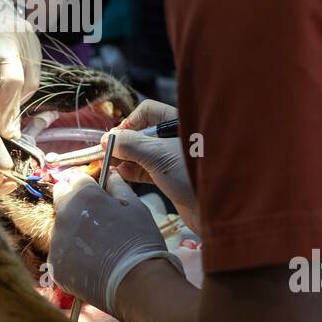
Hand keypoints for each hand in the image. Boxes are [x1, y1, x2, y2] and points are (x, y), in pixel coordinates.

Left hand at [0, 0, 41, 138]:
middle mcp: (7, 37)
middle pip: (13, 81)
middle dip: (6, 111)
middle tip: (2, 135)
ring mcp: (26, 40)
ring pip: (27, 82)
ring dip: (17, 107)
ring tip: (8, 126)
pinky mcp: (37, 45)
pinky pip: (34, 78)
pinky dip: (24, 96)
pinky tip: (13, 106)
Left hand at [50, 170, 183, 314]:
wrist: (137, 285)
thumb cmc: (140, 242)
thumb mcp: (136, 207)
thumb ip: (118, 186)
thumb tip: (111, 173)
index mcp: (83, 196)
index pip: (75, 179)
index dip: (86, 186)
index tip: (95, 196)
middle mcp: (64, 216)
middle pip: (62, 202)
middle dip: (75, 205)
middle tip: (96, 222)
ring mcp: (57, 242)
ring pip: (61, 230)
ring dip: (73, 233)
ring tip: (98, 248)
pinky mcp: (55, 266)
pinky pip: (61, 255)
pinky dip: (72, 257)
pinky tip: (91, 264)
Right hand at [105, 100, 198, 232]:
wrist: (216, 210)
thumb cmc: (192, 175)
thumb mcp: (158, 155)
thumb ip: (130, 145)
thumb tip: (107, 140)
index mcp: (179, 123)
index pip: (147, 111)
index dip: (130, 122)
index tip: (117, 139)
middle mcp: (175, 138)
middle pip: (141, 132)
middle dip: (122, 143)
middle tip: (105, 154)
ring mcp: (172, 158)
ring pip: (141, 153)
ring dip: (124, 159)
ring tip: (108, 166)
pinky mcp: (169, 177)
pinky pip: (144, 170)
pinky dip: (131, 171)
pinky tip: (119, 175)